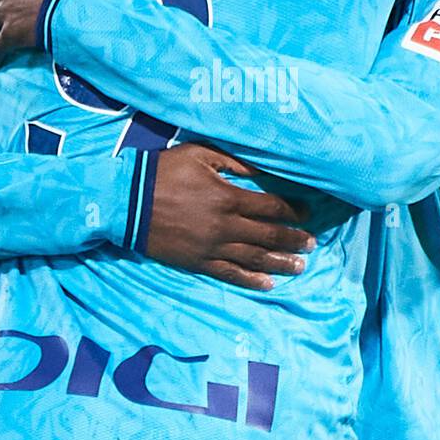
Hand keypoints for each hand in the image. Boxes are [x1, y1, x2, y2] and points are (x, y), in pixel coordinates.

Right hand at [146, 144, 314, 290]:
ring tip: (300, 267)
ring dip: (280, 262)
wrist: (127, 202)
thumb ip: (234, 163)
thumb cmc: (163, 172)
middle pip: (269, 235)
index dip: (294, 211)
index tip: (308, 213)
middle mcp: (226, 226)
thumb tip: (263, 170)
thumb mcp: (200, 155)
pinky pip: (230, 274)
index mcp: (228, 197)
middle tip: (312, 245)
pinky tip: (268, 284)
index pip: (272, 207)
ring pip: (255, 258)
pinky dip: (251, 280)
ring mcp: (212, 247)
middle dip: (294, 240)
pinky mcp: (198, 262)